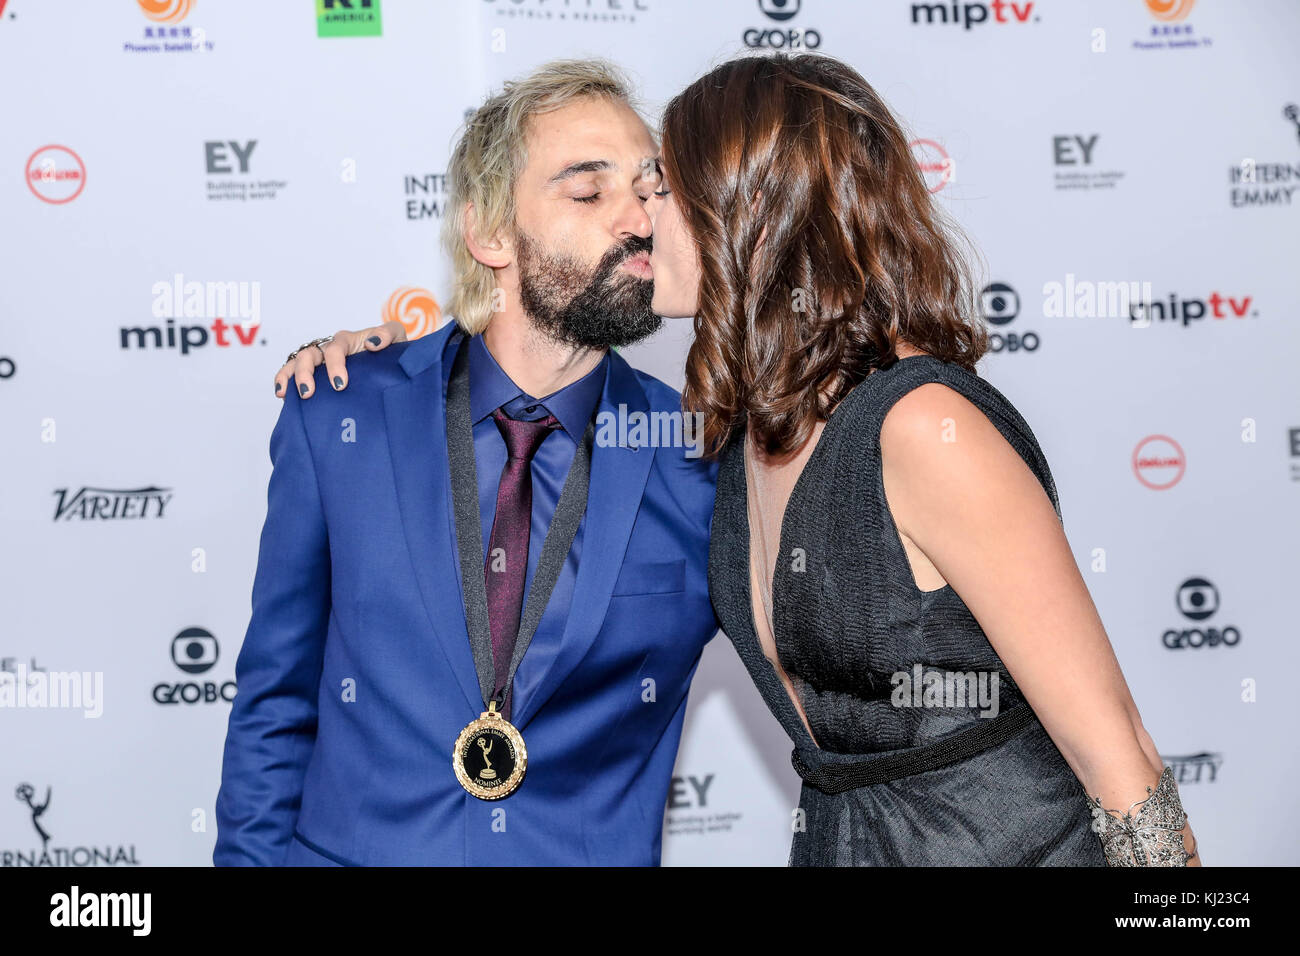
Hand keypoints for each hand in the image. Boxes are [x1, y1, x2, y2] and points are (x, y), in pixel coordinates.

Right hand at [274, 321, 406, 398]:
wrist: (391, 364)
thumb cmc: (391, 350)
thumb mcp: (395, 336)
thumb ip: (387, 334)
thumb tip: (371, 344)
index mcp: (348, 341)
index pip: (336, 348)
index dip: (335, 365)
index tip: (340, 384)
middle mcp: (331, 349)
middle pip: (309, 355)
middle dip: (306, 373)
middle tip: (309, 393)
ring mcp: (322, 361)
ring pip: (298, 363)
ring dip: (290, 377)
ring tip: (286, 394)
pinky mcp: (318, 374)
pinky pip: (294, 373)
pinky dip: (284, 381)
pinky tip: (282, 396)